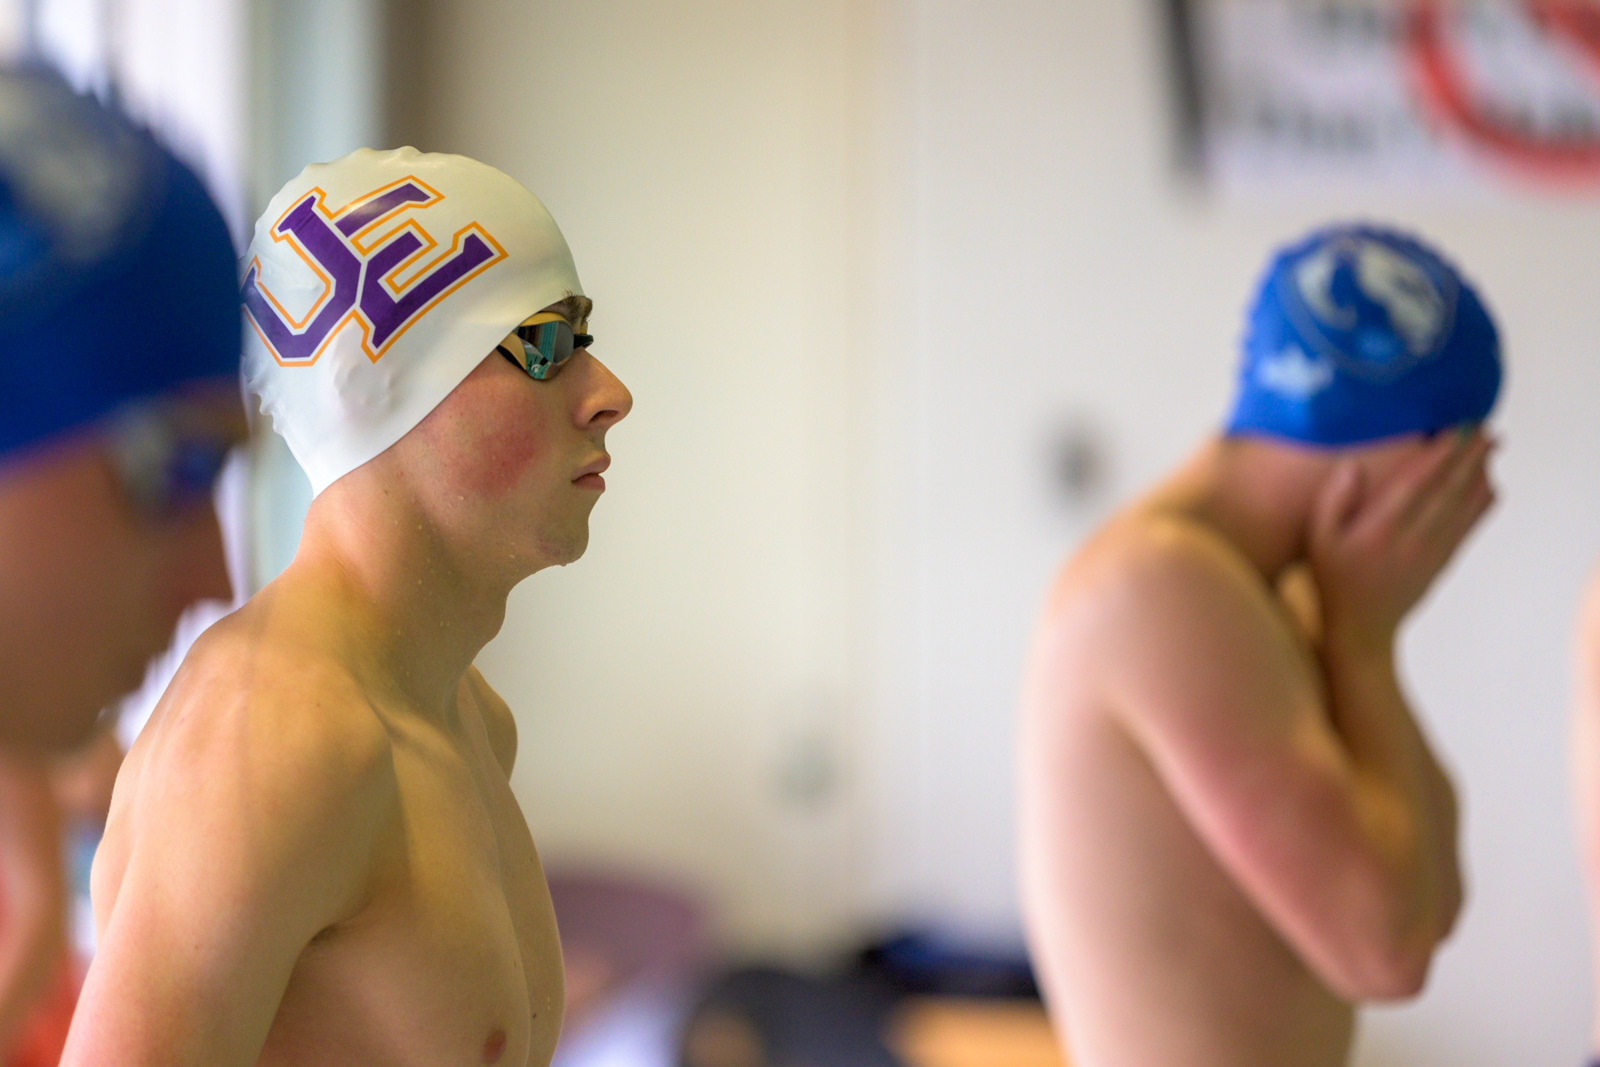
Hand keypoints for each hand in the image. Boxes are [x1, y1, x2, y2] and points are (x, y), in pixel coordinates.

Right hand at [1307, 430, 1495, 653]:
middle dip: (1468, 455)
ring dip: (1480, 473)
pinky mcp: (1443, 560)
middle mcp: (1412, 538)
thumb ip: (1333, 500)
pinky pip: (1468, 526)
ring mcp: (1432, 551)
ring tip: (1491, 444)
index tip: (1452, 427)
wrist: (1362, 628)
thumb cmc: (1334, 579)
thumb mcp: (1317, 540)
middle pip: (1448, 489)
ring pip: (1464, 506)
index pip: (1415, 483)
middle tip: (1482, 425)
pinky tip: (1489, 483)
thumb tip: (1354, 464)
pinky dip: (1482, 502)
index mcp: (1379, 530)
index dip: (1437, 454)